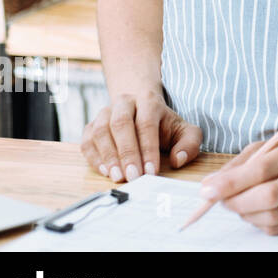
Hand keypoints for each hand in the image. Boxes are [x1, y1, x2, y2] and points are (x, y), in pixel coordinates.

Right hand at [81, 92, 202, 180]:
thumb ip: (189, 144)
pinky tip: (106, 171)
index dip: (148, 148)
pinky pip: (87, 141)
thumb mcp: (184, 131)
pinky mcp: (91, 126)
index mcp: (149, 100)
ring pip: (101, 131)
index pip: (146, 123)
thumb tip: (177, 160)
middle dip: (127, 153)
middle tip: (133, 176)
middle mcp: (124, 103)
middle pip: (121, 124)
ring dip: (109, 156)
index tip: (151, 171)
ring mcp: (104, 113)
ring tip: (118, 176)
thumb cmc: (164, 126)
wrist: (141, 110)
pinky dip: (94, 157)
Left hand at [198, 134, 277, 235]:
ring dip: (245, 214)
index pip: (264, 168)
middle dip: (236, 202)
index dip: (232, 182)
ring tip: (239, 205)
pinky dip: (260, 223)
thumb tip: (210, 185)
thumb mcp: (273, 146)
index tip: (207, 190)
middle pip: (269, 196)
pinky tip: (257, 212)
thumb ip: (242, 163)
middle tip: (219, 201)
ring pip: (273, 217)